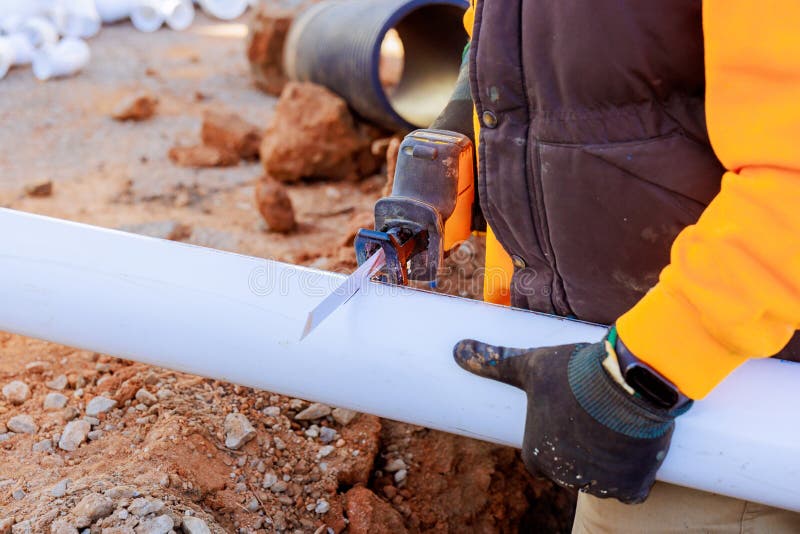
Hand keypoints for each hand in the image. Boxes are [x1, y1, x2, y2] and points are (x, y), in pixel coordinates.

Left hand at [452, 337, 690, 502]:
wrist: (628, 380)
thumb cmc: (574, 373)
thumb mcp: (530, 366)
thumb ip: (494, 362)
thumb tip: (457, 349)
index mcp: (536, 455)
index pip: (540, 458)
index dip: (553, 439)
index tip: (566, 419)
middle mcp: (564, 476)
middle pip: (571, 468)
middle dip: (581, 449)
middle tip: (594, 416)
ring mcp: (599, 484)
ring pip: (601, 478)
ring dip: (607, 462)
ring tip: (614, 425)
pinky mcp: (631, 487)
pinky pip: (630, 490)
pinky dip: (632, 476)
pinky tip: (633, 449)